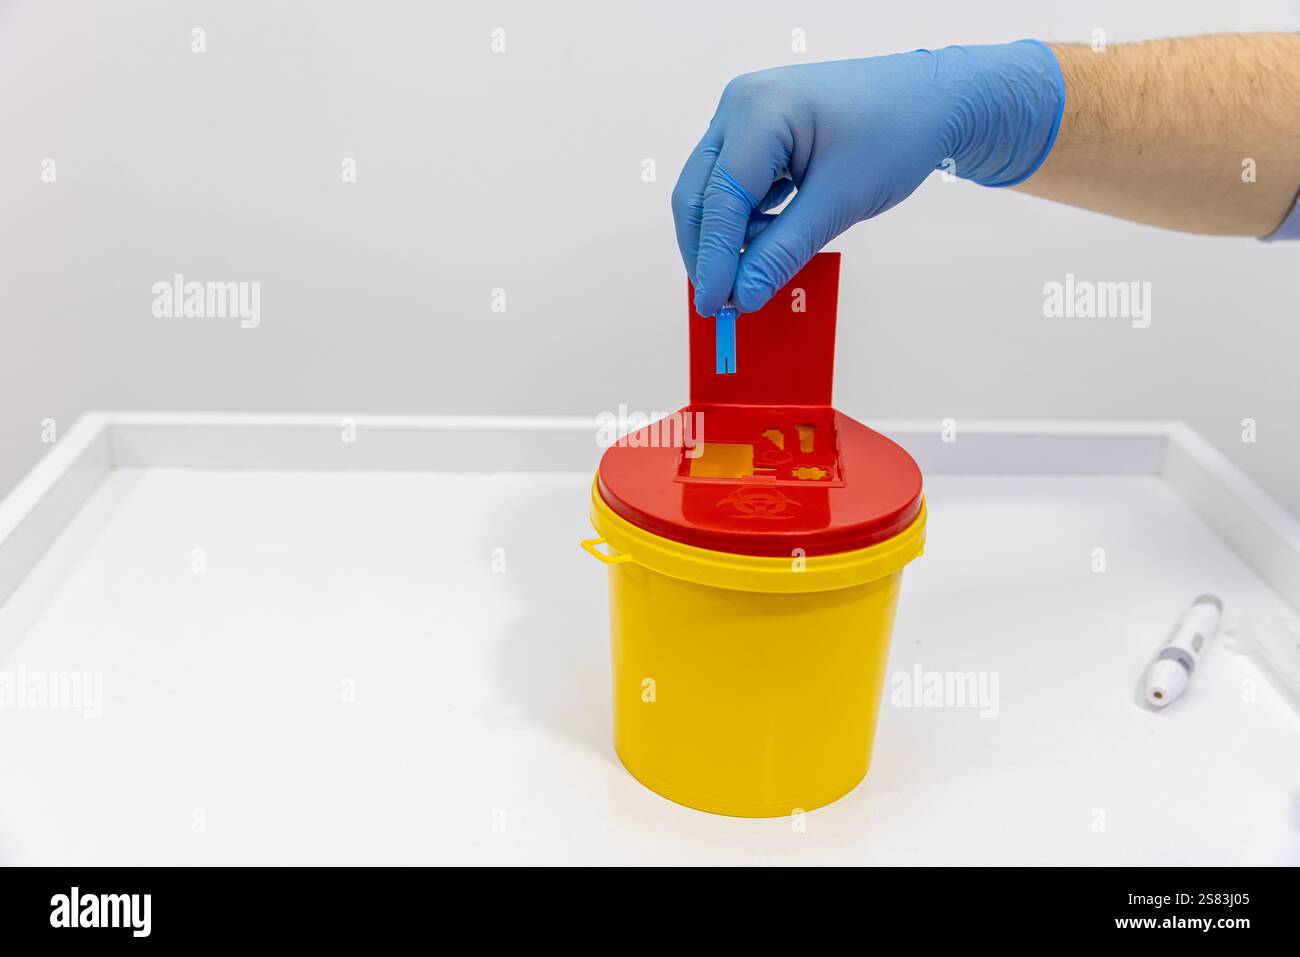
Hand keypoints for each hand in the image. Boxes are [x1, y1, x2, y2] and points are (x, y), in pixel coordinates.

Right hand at [672, 41, 1064, 316]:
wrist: (932, 100)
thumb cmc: (897, 134)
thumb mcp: (840, 201)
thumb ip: (784, 250)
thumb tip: (742, 296)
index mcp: (760, 110)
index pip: (719, 198)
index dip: (713, 258)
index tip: (713, 305)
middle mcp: (740, 104)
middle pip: (698, 193)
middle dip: (707, 250)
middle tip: (719, 302)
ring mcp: (744, 114)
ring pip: (710, 190)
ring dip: (725, 238)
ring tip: (751, 273)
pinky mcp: (755, 130)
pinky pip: (732, 183)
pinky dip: (743, 220)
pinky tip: (766, 241)